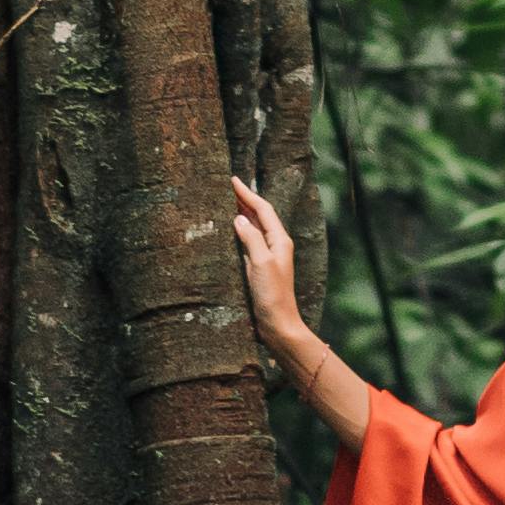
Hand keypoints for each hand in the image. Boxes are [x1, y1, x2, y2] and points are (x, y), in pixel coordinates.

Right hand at [232, 174, 305, 360]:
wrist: (278, 324)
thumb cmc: (273, 295)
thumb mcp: (261, 263)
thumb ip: (250, 238)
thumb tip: (238, 218)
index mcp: (279, 240)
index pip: (262, 209)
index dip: (247, 194)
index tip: (232, 180)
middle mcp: (275, 245)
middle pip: (259, 216)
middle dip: (244, 200)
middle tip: (226, 188)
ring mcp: (267, 257)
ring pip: (253, 229)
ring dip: (240, 215)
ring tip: (224, 203)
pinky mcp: (259, 268)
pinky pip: (248, 243)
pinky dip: (238, 233)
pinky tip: (228, 232)